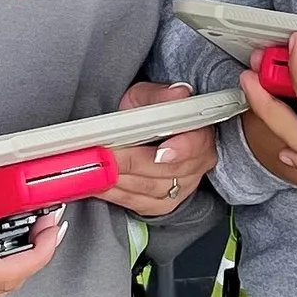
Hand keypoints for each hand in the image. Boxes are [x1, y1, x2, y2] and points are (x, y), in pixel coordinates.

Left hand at [106, 82, 220, 217]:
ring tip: (97, 167)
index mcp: (200, 133)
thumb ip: (160, 95)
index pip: (196, 144)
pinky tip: (99, 183)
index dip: (180, 150)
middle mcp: (196, 164)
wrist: (142, 133)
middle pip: (166, 170)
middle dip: (132, 162)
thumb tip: (177, 94)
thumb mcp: (150, 96)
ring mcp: (182, 186)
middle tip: (107, 154)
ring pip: (150, 188)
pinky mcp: (163, 203)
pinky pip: (139, 203)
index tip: (160, 152)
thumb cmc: (149, 114)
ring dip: (120, 178)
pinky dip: (115, 193)